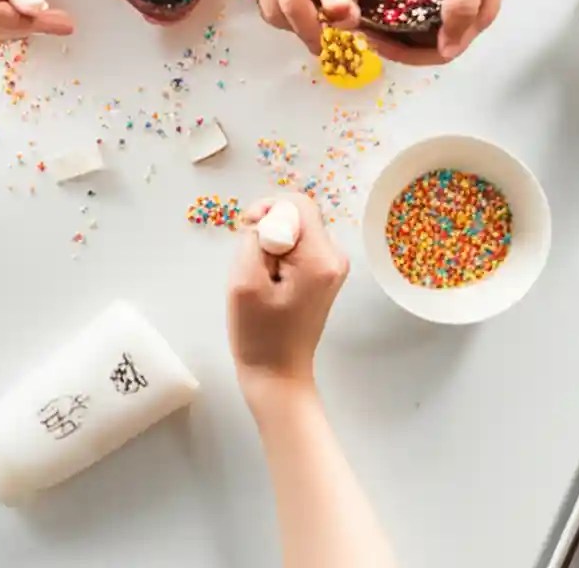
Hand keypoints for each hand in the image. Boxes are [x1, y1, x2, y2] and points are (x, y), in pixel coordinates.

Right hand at [227, 194, 348, 399]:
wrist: (278, 374)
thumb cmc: (259, 335)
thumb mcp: (244, 281)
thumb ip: (255, 239)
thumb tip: (267, 218)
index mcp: (321, 258)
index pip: (297, 204)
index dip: (267, 209)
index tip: (248, 234)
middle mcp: (334, 257)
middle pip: (297, 216)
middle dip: (268, 232)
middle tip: (253, 266)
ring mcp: (331, 267)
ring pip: (294, 233)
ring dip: (270, 248)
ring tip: (261, 281)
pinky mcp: (323, 275)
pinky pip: (297, 249)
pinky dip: (278, 259)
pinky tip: (269, 286)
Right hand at [250, 0, 360, 53]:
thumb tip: (342, 22)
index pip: (294, 10)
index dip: (312, 33)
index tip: (329, 46)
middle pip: (278, 16)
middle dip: (303, 28)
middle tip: (330, 30)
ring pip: (271, 11)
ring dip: (294, 19)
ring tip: (321, 11)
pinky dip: (288, 7)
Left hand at [370, 0, 507, 64]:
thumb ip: (462, 2)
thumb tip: (447, 49)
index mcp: (479, 13)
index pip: (444, 52)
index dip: (411, 55)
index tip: (381, 44)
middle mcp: (466, 12)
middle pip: (429, 45)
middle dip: (397, 45)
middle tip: (365, 34)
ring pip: (419, 29)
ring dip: (393, 32)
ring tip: (364, 23)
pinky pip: (415, 8)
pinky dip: (396, 11)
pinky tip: (374, 5)